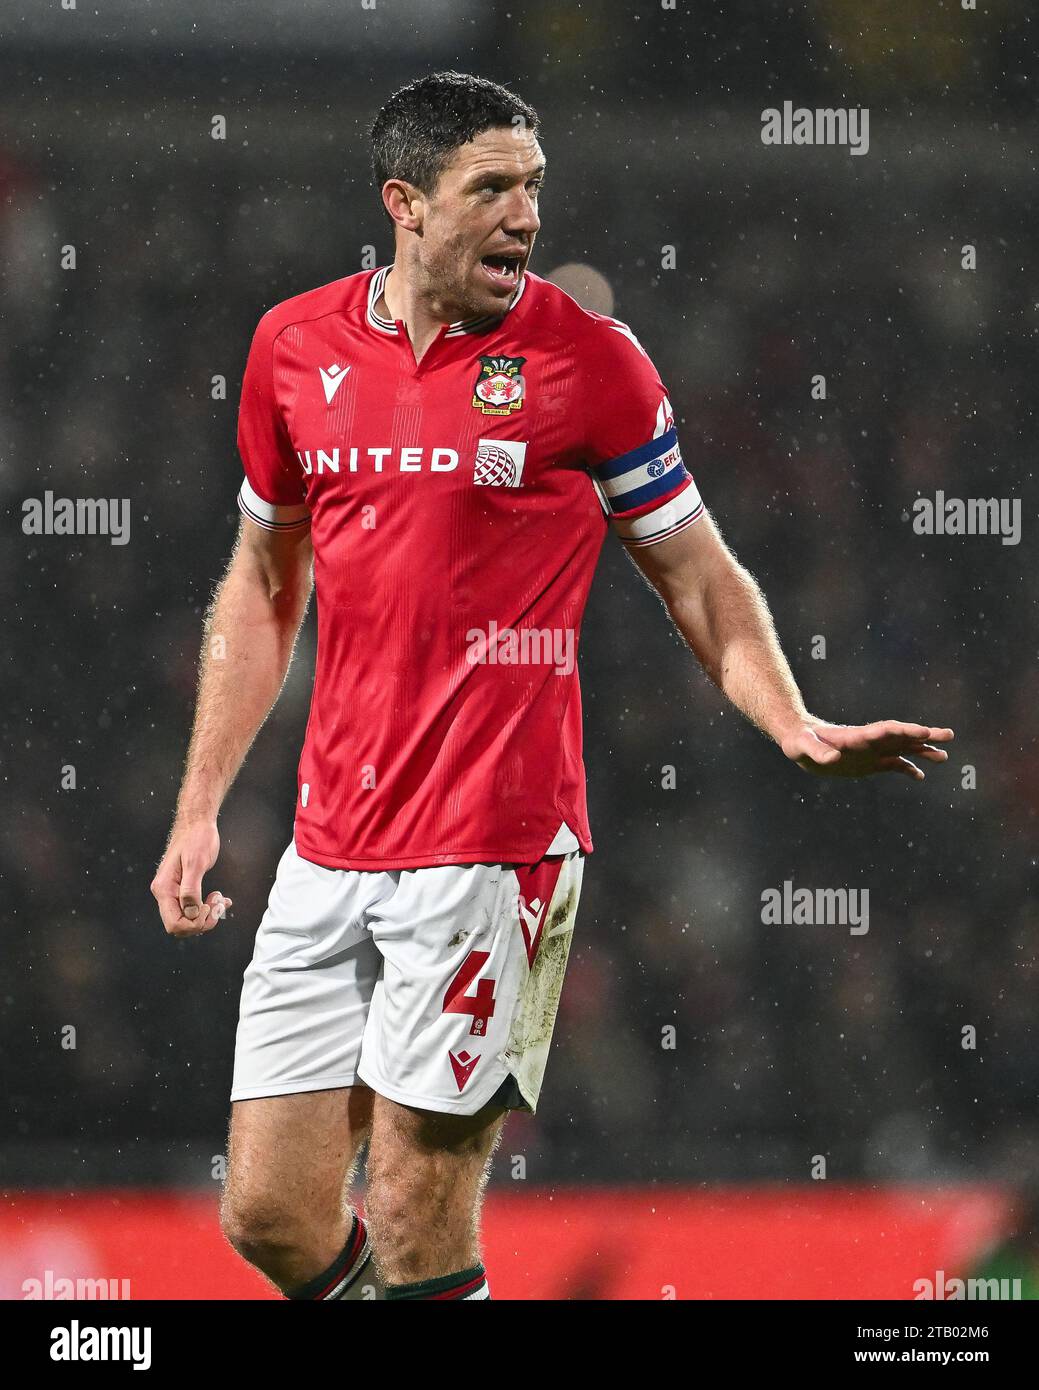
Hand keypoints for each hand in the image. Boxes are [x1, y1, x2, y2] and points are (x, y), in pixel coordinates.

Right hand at [151, 819, 231, 937]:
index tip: (209, 909)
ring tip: (220, 899)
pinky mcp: (182, 889)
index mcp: (164, 889)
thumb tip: (191, 913)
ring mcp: (172, 892)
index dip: (194, 924)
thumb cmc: (196, 838)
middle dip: (202, 921)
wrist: (197, 824)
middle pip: (180, 925)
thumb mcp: (196, 863)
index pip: (174, 924)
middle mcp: (165, 893)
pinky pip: (193, 908)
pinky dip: (208, 908)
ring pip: (188, 919)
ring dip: (207, 915)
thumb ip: (191, 889)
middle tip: (218, 904)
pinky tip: (221, 900)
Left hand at [781, 719, 954, 780]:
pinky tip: (920, 777)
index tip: (924, 732)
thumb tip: (833, 760)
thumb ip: (818, 752)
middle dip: (924, 735)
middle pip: (902, 736)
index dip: (904, 731)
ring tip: (944, 756)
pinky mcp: (870, 762)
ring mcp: (872, 751)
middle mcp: (870, 741)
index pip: (885, 731)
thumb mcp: (803, 748)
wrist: (800, 743)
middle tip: (948, 735)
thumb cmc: (799, 742)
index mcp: (857, 736)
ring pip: (903, 749)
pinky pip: (893, 764)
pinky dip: (907, 769)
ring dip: (923, 750)